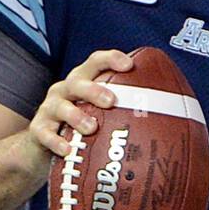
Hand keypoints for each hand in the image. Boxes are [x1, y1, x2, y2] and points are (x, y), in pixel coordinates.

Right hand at [23, 49, 133, 175]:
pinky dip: (56, 141)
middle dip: (94, 89)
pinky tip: (67, 150)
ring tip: (91, 128)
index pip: (95, 62)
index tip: (129, 66)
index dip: (111, 59)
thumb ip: (124, 113)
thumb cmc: (81, 129)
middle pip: (77, 81)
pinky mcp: (37, 130)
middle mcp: (65, 90)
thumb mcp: (100, 116)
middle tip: (112, 101)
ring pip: (60, 106)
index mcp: (83, 82)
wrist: (41, 149)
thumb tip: (170, 121)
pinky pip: (44, 133)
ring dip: (76, 116)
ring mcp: (49, 109)